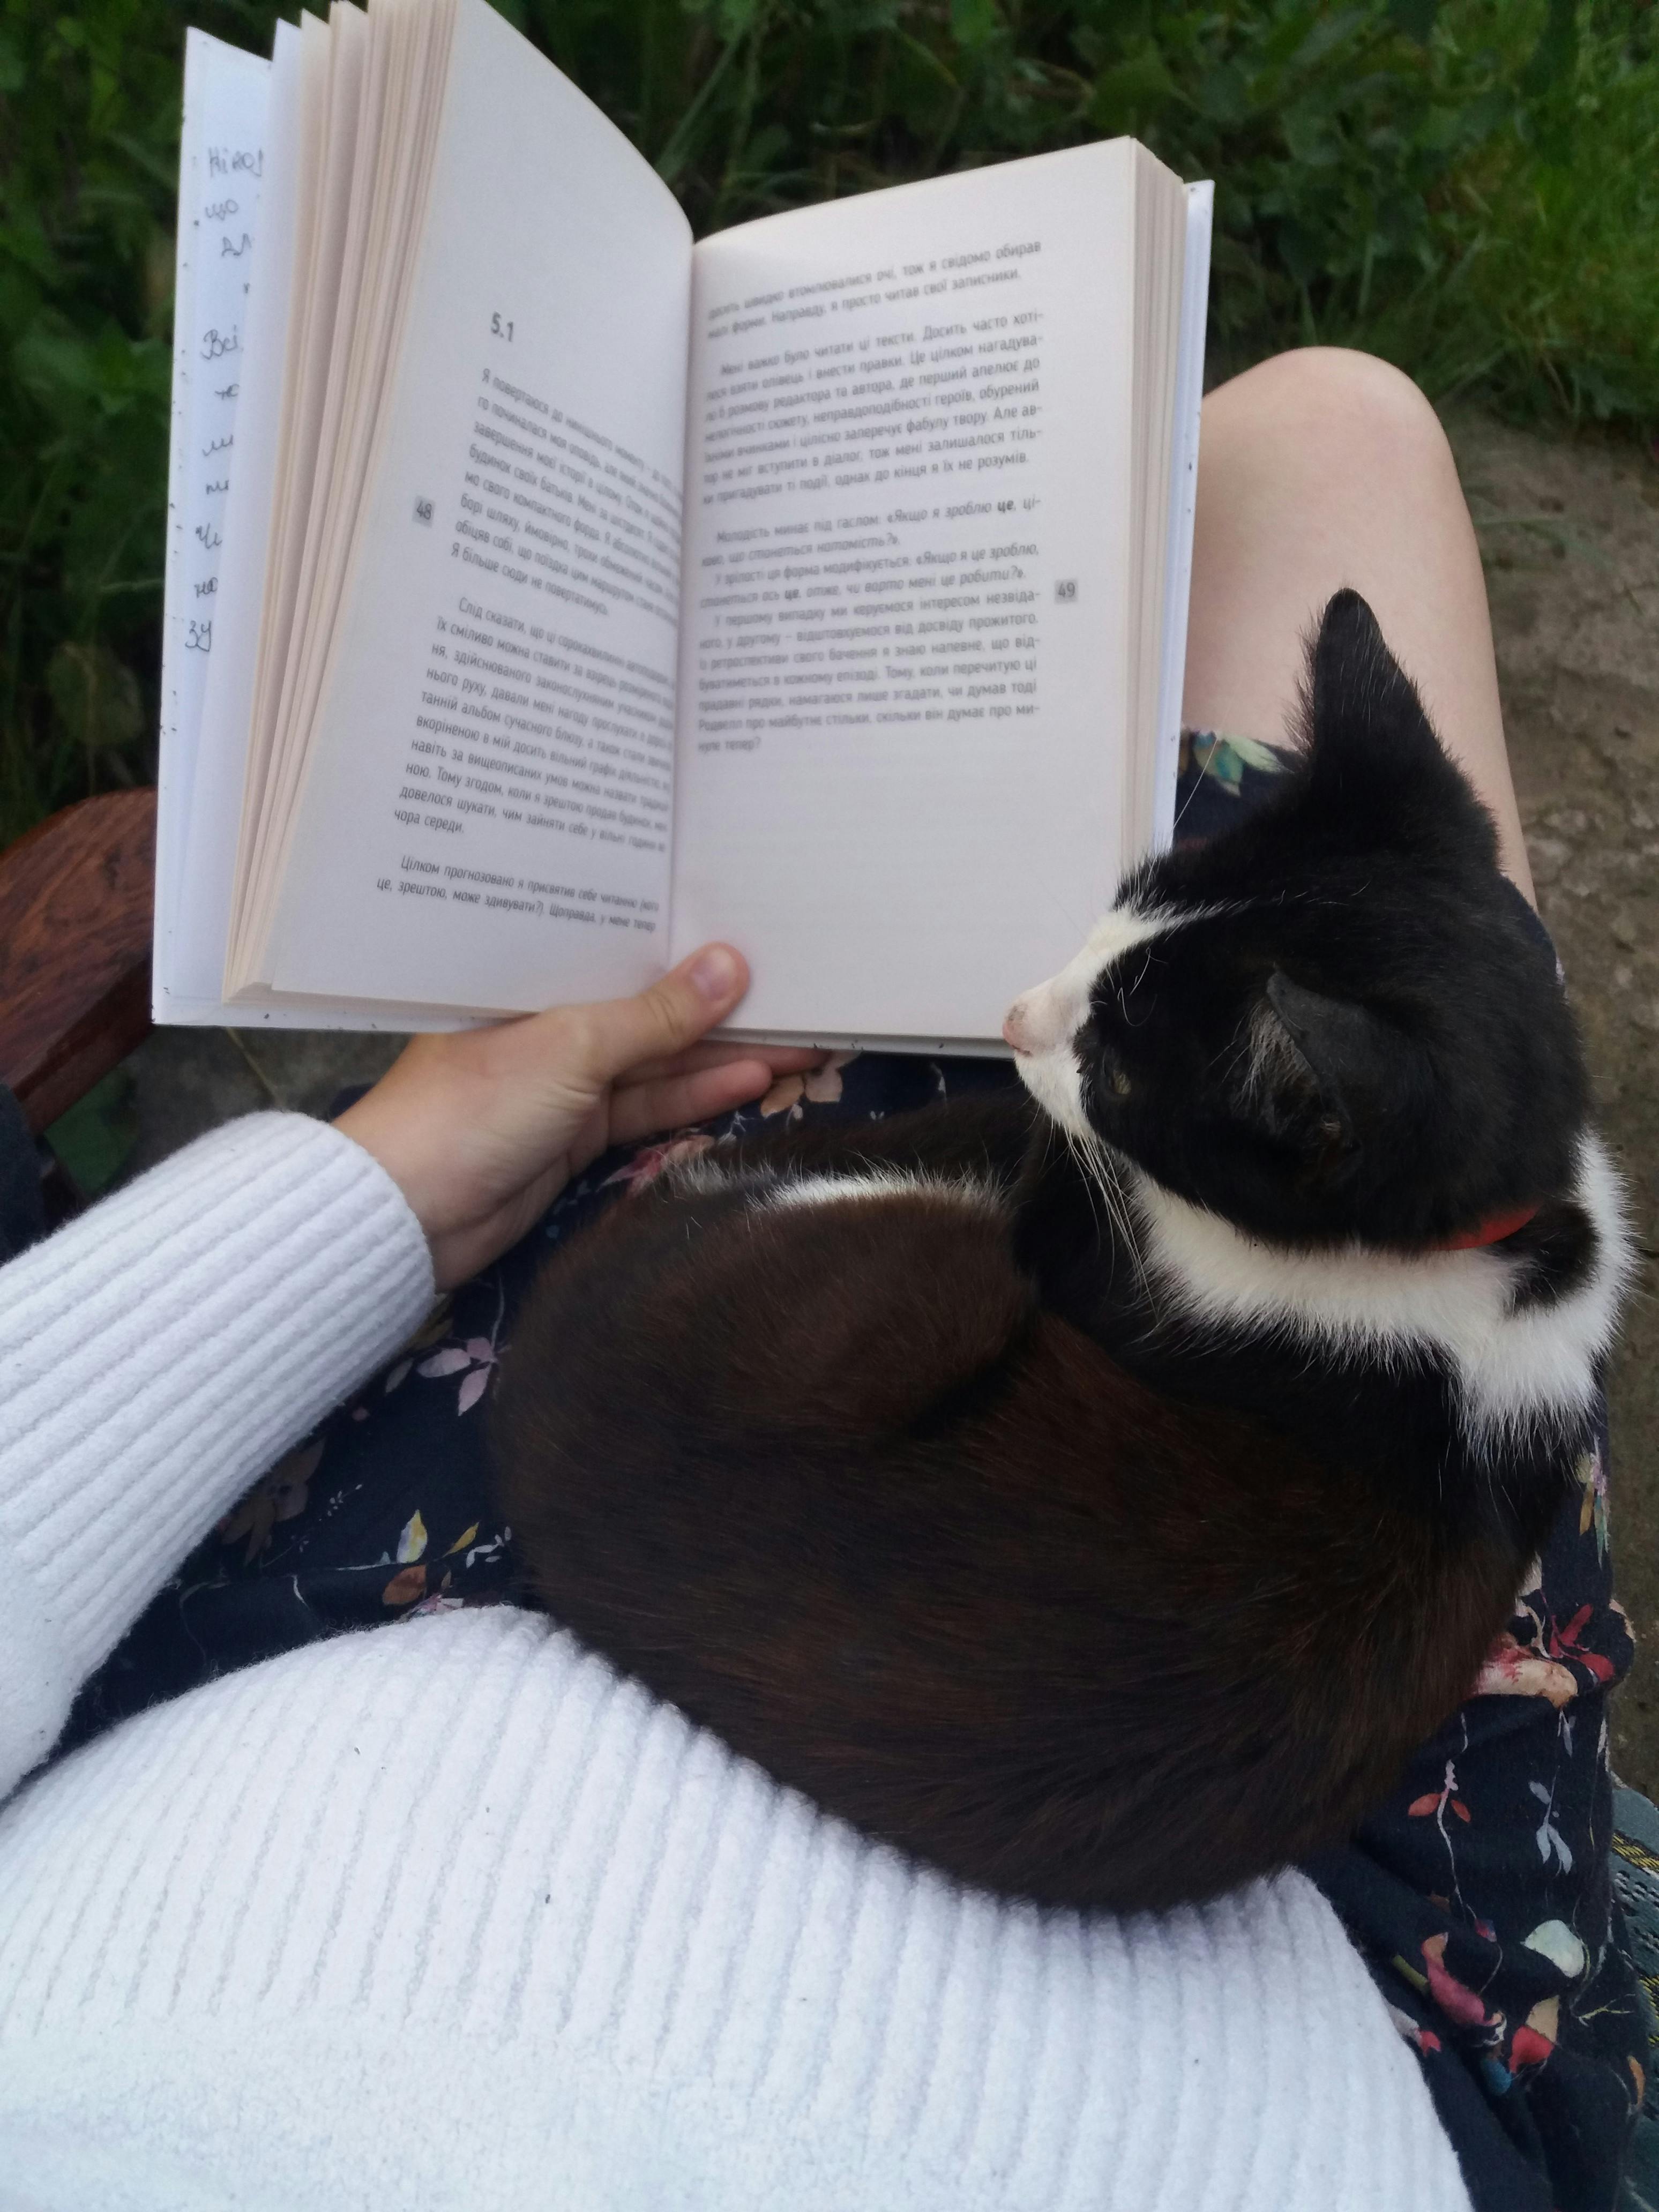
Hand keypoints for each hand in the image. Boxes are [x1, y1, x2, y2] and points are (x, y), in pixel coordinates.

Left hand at [335, 944, 814, 1287]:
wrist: (406, 1214)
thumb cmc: (473, 1107)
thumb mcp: (572, 1048)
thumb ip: (655, 1015)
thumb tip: (732, 964)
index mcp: (531, 979)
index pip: (620, 949)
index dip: (687, 945)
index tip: (755, 935)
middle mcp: (548, 1022)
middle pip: (649, 1008)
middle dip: (722, 1008)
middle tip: (802, 996)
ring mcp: (563, 1082)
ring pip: (657, 1062)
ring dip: (724, 1055)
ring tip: (802, 1042)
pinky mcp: (574, 1136)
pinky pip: (647, 1106)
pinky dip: (696, 1096)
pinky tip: (752, 1078)